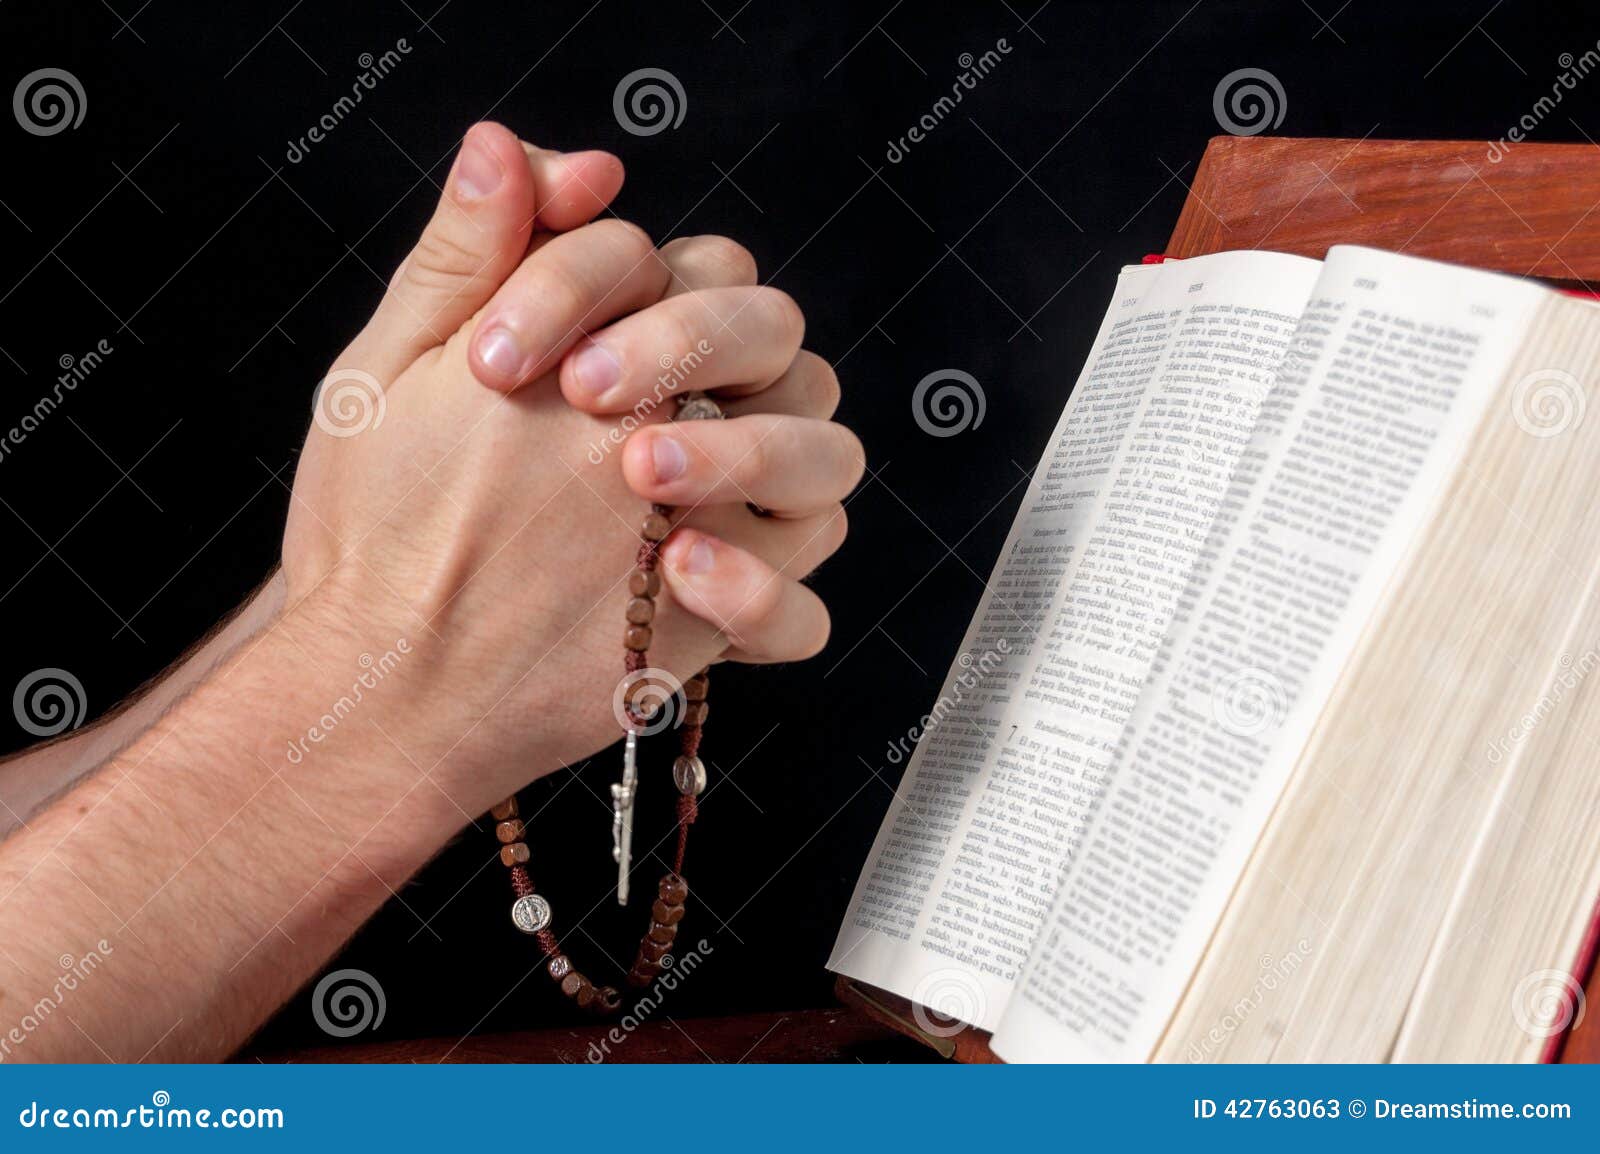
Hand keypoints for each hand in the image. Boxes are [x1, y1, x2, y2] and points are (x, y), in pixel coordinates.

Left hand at [282, 122, 861, 807]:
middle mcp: (700, 421)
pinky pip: (807, 607)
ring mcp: (726, 521)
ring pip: (828, 460)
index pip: (681, 262)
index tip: (497, 355)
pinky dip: (763, 587)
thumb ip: (463, 256)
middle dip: (695, 344)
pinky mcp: (730, 619)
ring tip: (644, 475)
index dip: (595, 284)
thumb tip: (507, 145)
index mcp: (635, 348)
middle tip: (591, 394)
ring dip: (752, 451)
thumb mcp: (400, 371)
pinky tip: (680, 570)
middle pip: (781, 339)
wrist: (381, 665)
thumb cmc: (384, 514)